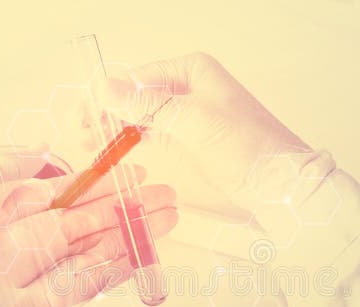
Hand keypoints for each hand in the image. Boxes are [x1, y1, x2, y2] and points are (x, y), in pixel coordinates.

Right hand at [94, 53, 311, 211]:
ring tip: (91, 142)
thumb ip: (149, 105)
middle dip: (108, 112)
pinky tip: (116, 149)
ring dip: (117, 127)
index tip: (81, 117)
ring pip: (142, 115)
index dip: (106, 96)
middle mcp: (188, 86)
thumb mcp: (194, 122)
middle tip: (82, 134)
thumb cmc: (246, 147)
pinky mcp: (189, 137)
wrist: (278, 183)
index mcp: (191, 70)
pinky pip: (153, 132)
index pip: (137, 77)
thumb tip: (105, 88)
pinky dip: (134, 140)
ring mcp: (188, 112)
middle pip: (136, 94)